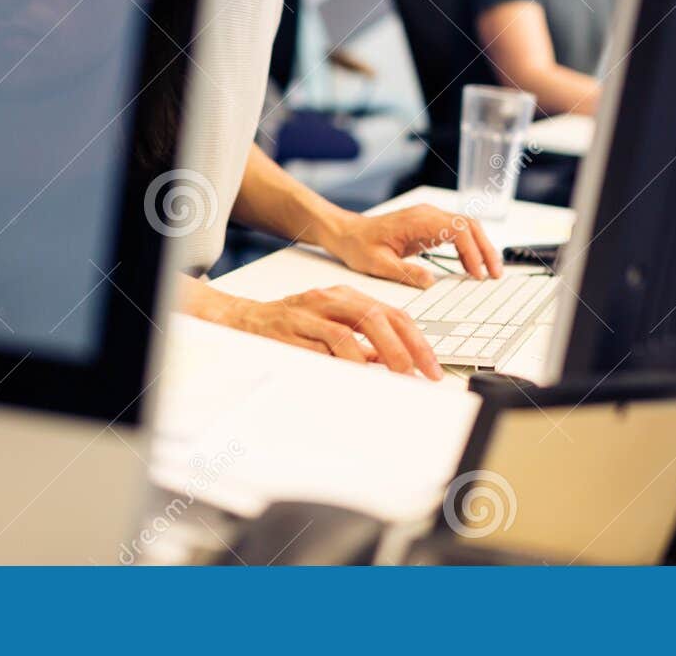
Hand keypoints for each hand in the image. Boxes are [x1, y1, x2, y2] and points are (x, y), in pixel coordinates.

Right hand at [229, 286, 441, 379]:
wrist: (243, 319)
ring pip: (353, 329)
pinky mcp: (291, 327)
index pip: (394, 314)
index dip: (418, 342)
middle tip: (417, 376)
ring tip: (393, 378)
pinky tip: (357, 374)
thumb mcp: (333, 330)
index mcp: (348, 297)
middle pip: (378, 318)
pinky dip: (345, 360)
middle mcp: (332, 299)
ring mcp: (310, 312)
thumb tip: (397, 368)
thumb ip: (363, 345)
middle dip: (404, 349)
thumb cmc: (291, 326)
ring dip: (378, 356)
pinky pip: (324, 344)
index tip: (432, 369)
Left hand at [322, 205, 501, 287]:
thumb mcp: (378, 264)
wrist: (348, 233)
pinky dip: (469, 248)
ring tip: (489, 272)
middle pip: (469, 225)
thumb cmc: (360, 246)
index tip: (477, 274)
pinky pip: (457, 233)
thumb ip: (405, 272)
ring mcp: (430, 218)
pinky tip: (471, 267)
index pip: (457, 230)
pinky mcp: (430, 226)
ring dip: (481, 247)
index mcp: (418, 220)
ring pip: (467, 227)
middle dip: (485, 248)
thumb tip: (431, 282)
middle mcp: (428, 214)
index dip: (471, 251)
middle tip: (495, 274)